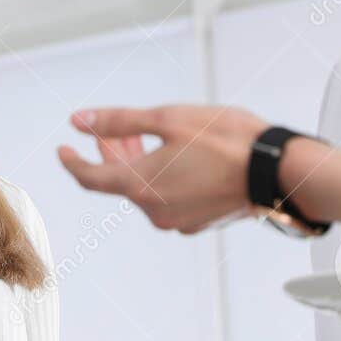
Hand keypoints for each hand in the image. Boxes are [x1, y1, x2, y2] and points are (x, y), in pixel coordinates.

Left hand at [57, 105, 267, 233]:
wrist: (277, 170)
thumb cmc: (226, 139)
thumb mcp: (167, 119)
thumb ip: (119, 122)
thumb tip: (79, 121)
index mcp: (139, 186)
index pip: (89, 178)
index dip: (72, 162)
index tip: (63, 149)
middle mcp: (154, 210)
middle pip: (119, 181)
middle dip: (112, 153)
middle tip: (111, 130)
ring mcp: (177, 220)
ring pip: (145, 189)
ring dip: (138, 163)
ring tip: (145, 135)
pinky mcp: (198, 222)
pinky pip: (168, 198)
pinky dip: (161, 177)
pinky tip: (174, 156)